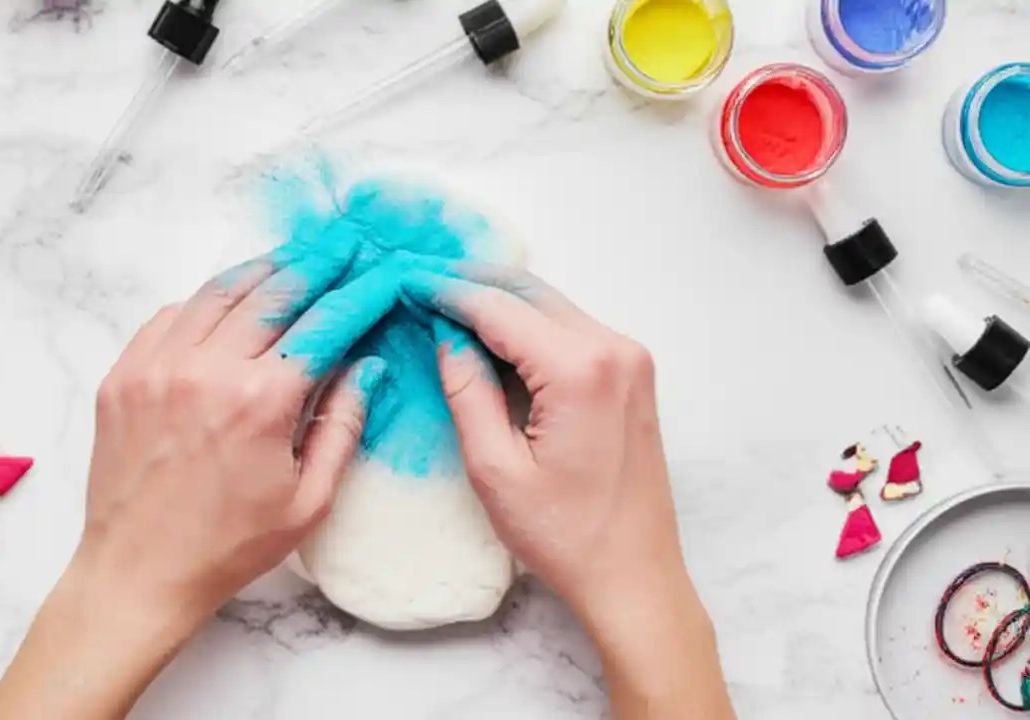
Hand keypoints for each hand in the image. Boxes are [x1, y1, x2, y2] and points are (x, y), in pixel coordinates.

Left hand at [0, 239, 397, 718]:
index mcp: (262, 401)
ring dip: (262, 269)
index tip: (382, 271)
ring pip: (219, 292)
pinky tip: (229, 300)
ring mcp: (158, 367)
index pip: (325, 322)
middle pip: (273, 290)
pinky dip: (206, 300)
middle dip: (317, 261)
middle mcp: (208, 369)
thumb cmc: (228, 546)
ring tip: (293, 256)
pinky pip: (171, 315)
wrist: (138, 571)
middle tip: (344, 242)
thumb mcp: (308, 500)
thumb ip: (343, 426)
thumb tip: (367, 367)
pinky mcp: (124, 375)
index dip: (360, 291)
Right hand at [403, 261, 733, 719]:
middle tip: (420, 283)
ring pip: (551, 306)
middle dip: (472, 285)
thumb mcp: (495, 469)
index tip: (405, 279)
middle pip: (530, 293)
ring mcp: (630, 359)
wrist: (634, 575)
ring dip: (501, 304)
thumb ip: (467, 392)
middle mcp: (614, 349)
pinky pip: (572, 330)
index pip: (499, 307)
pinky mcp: (633, 374)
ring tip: (446, 308)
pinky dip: (529, 326)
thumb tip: (446, 338)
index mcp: (580, 369)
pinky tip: (492, 339)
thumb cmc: (564, 535)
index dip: (446, 291)